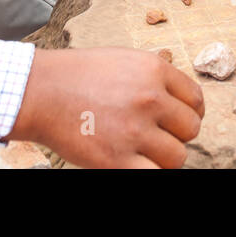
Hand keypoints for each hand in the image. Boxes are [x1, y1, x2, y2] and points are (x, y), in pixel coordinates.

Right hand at [12, 47, 204, 167]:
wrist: (39, 91)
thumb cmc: (77, 75)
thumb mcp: (123, 61)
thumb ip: (154, 78)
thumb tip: (177, 104)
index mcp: (154, 70)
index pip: (196, 99)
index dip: (190, 113)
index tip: (179, 121)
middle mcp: (150, 98)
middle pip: (191, 129)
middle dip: (177, 135)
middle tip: (157, 136)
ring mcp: (134, 130)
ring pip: (177, 157)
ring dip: (163, 158)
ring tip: (143, 152)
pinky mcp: (116, 159)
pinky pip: (153, 175)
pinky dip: (148, 171)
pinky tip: (134, 164)